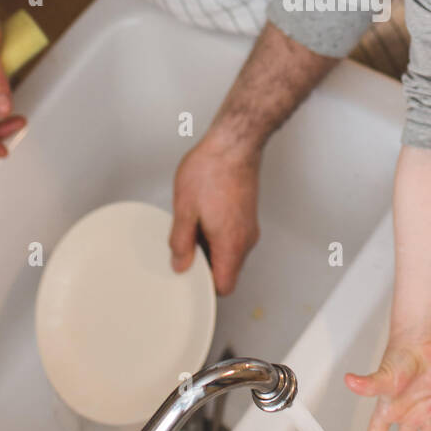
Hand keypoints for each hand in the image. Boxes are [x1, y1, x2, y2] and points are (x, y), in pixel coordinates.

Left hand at [169, 127, 260, 295]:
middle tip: (184, 250)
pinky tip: (203, 215)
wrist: (234, 143)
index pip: (224, 286)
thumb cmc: (212, 169)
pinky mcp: (247, 214)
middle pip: (228, 270)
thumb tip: (180, 264)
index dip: (206, 287)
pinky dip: (218, 234)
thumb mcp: (184, 208)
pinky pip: (234, 236)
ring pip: (230, 253)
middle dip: (205, 266)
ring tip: (192, 227)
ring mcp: (249, 225)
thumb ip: (180, 242)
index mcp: (230, 243)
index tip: (189, 279)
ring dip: (211, 248)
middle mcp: (245, 238)